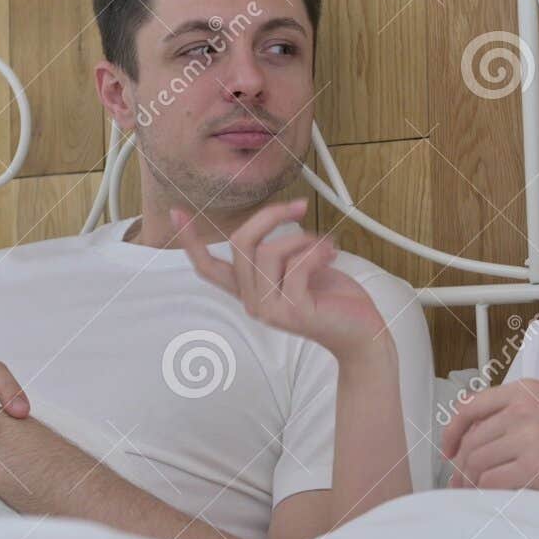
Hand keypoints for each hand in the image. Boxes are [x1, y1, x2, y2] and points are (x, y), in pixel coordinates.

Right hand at [171, 200, 388, 359]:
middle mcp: (252, 302)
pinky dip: (318, 252)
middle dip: (271, 216)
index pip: (209, 267)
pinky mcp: (292, 312)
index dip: (191, 241)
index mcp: (249, 291)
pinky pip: (298, 265)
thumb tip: (272, 219)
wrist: (362, 333)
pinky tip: (332, 255)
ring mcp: (269, 310)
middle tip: (300, 205)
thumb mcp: (299, 267)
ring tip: (325, 246)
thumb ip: (279, 252)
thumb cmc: (333, 296)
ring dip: (303, 239)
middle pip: (242, 243)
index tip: (176, 213)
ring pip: (271, 252)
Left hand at [440, 379, 538, 503]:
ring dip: (470, 484)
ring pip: (476, 463)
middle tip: (458, 485)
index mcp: (529, 390)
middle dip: (460, 466)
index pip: (471, 406)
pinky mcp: (534, 468)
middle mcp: (523, 408)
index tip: (448, 449)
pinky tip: (489, 503)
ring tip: (473, 497)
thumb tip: (487, 441)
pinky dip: (484, 496)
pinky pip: (491, 484)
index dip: (452, 431)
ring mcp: (528, 436)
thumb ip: (524, 416)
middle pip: (471, 440)